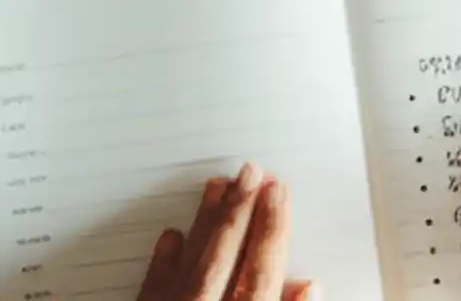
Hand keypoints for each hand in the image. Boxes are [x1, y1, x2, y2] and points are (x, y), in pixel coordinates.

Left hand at [136, 164, 315, 300]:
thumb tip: (309, 288)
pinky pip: (152, 287)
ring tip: (218, 186)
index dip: (272, 227)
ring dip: (207, 221)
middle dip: (241, 208)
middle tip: (251, 172)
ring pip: (193, 261)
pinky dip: (162, 260)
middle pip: (226, 253)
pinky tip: (171, 234)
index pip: (263, 268)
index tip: (277, 192)